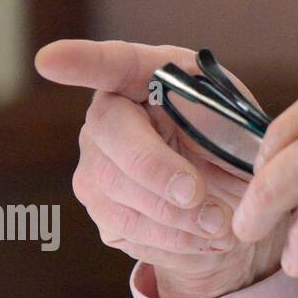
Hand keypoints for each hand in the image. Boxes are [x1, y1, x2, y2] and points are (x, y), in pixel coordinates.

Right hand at [35, 39, 289, 297]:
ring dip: (174, 213)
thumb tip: (199, 160)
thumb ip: (227, 132)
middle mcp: (114, 114)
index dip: (81, 61)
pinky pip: (126, 225)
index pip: (112, 63)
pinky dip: (173, 236)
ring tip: (222, 224)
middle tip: (196, 195)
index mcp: (152, 77)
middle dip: (155, 168)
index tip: (50, 61)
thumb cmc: (239, 147)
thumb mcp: (248, 128)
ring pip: (115, 188)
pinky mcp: (102, 207)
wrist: (240, 204)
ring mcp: (98, 162)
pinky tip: (206, 236)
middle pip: (111, 133)